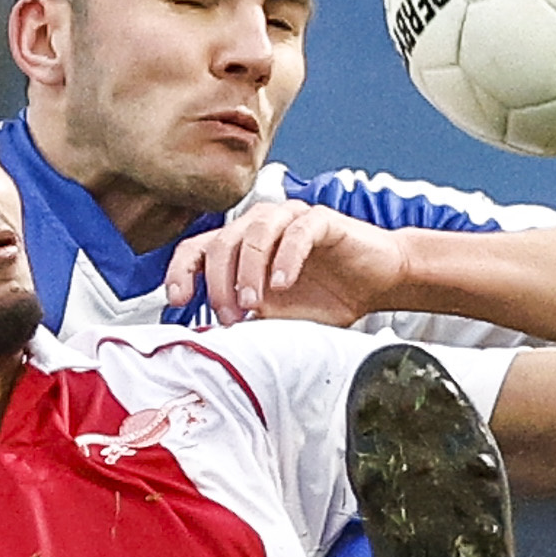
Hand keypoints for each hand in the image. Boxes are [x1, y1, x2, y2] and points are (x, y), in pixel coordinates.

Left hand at [162, 199, 412, 327]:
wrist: (378, 283)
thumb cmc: (328, 297)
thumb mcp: (278, 318)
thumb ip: (248, 318)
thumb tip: (214, 336)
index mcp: (242, 247)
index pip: (198, 248)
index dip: (182, 270)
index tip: (177, 299)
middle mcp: (261, 227)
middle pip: (222, 241)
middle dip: (219, 283)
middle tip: (230, 315)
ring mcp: (291, 219)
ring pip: (254, 232)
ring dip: (248, 271)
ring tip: (253, 303)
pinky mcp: (322, 220)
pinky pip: (297, 231)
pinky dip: (285, 259)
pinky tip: (284, 284)